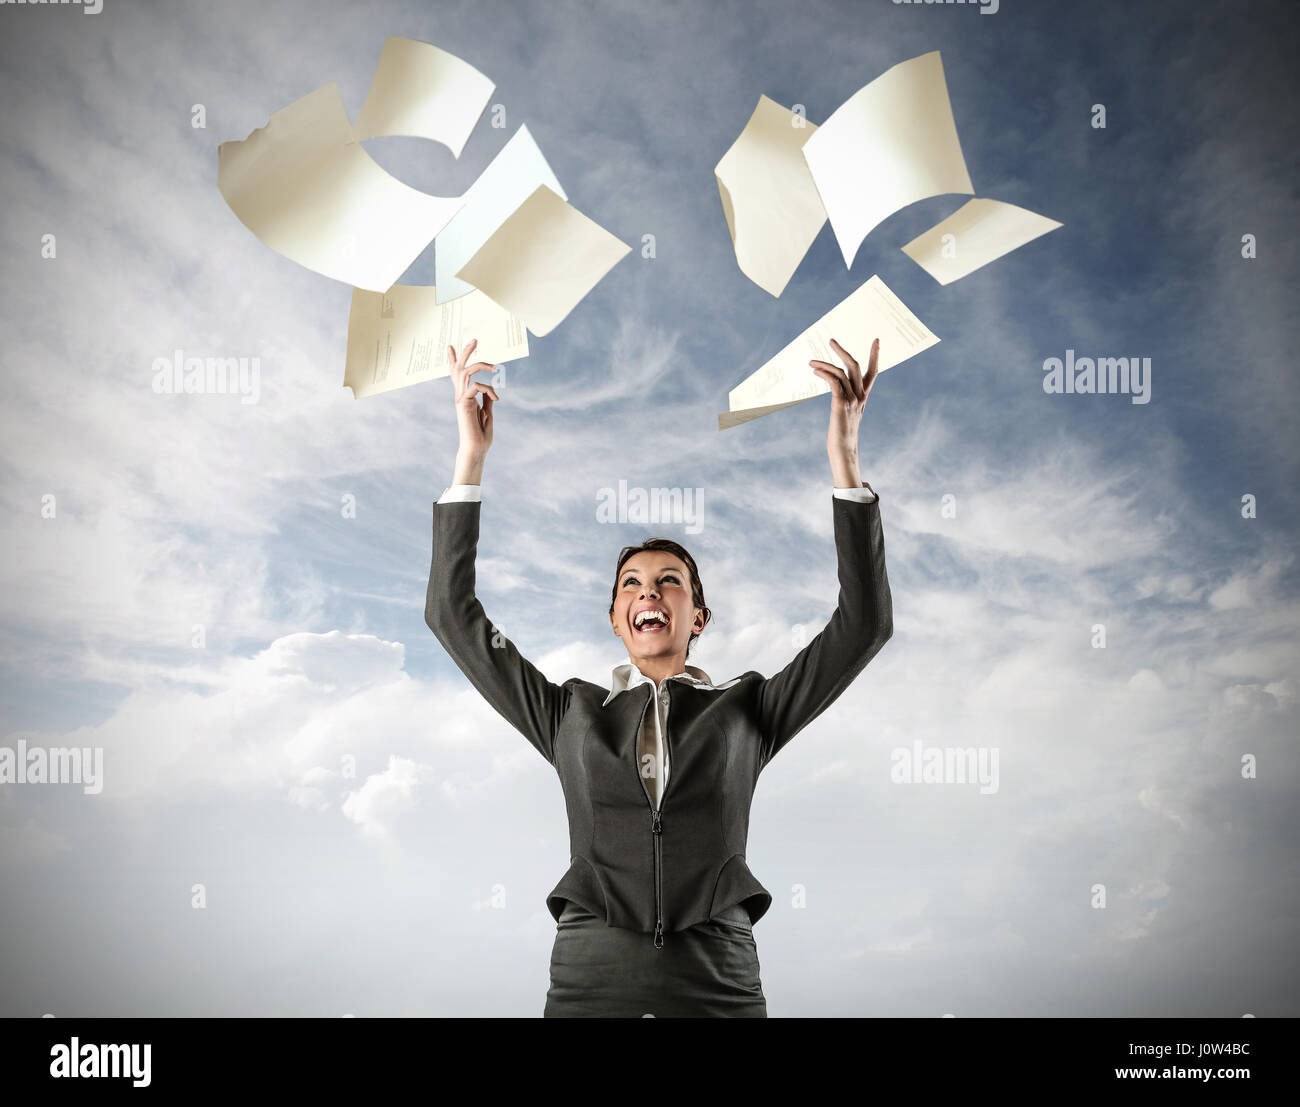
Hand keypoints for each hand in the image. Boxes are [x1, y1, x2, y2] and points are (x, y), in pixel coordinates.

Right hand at [448, 338, 498, 457]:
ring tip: (495, 366)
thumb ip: (486, 400)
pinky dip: (489, 389)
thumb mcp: (487, 413)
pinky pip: (477, 386)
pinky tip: (496, 399)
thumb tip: (489, 390)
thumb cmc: (481, 436)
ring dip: (480, 363)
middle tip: (475, 339)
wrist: (476, 449)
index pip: (457, 375)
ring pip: (465, 372)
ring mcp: (460, 399)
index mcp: (465, 397)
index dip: (454, 360)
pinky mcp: (463, 403)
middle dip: (466, 352)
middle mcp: (460, 395)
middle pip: (459, 368)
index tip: (451, 347)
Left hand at [810, 337, 878, 455]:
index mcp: (863, 396)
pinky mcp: (841, 404)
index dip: (875, 356)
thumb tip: (837, 387)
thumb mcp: (847, 413)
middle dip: (843, 351)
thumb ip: (846, 399)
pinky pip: (834, 382)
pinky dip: (824, 373)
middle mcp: (860, 395)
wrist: (843, 449)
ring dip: (825, 364)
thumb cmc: (842, 433)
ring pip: (841, 372)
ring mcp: (852, 399)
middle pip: (855, 365)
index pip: (873, 372)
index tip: (876, 341)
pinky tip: (815, 371)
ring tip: (811, 362)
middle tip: (831, 341)